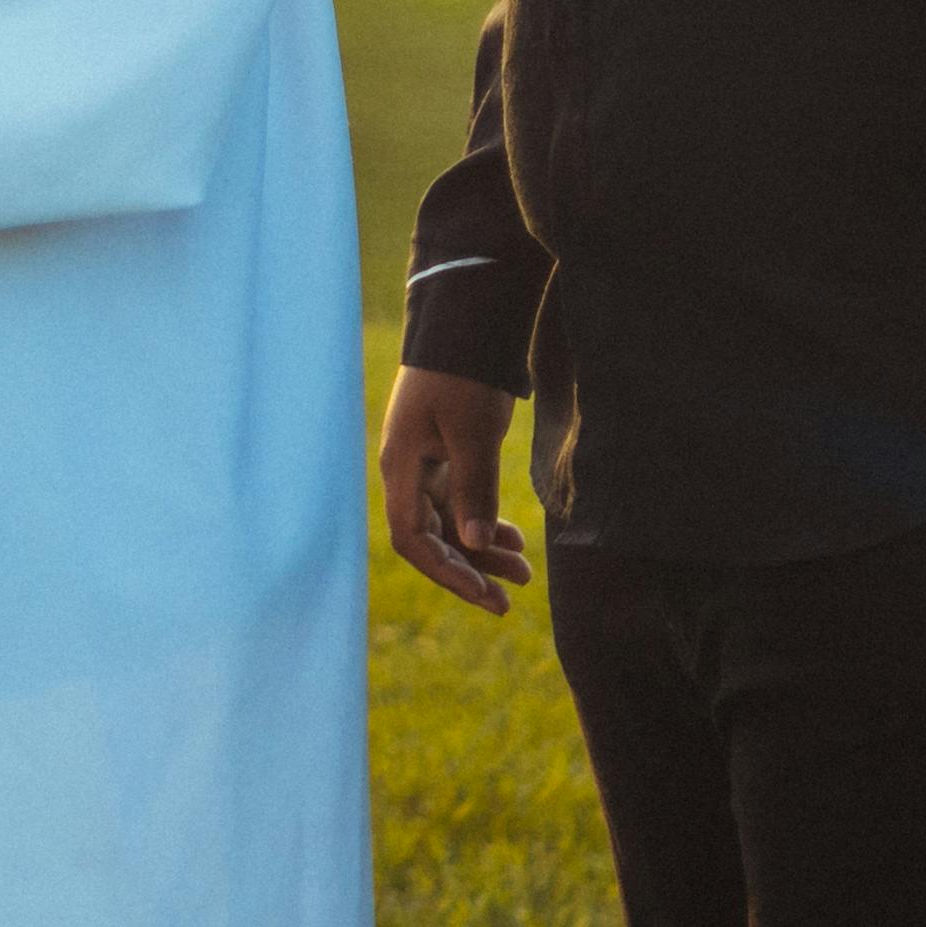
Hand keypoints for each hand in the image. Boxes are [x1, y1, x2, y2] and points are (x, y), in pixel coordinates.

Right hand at [377, 367, 532, 614]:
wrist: (466, 325)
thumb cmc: (465, 376)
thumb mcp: (473, 434)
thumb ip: (475, 490)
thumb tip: (475, 545)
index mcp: (401, 466)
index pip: (412, 538)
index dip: (447, 572)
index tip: (485, 594)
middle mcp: (406, 470)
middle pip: (430, 538)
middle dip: (468, 571)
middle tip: (508, 601)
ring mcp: (424, 462)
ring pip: (448, 523)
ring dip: (481, 550)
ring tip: (523, 573)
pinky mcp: (443, 454)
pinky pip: (457, 502)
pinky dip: (483, 523)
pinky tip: (513, 538)